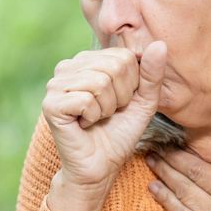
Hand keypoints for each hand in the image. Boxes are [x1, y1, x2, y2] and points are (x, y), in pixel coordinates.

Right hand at [42, 39, 170, 190]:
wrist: (100, 166)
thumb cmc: (119, 133)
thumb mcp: (144, 101)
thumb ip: (152, 74)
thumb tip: (159, 44)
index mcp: (88, 60)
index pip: (124, 56)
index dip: (131, 85)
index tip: (119, 103)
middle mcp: (67, 66)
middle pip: (113, 67)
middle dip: (120, 97)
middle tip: (107, 113)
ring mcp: (55, 84)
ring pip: (100, 82)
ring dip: (107, 108)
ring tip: (96, 118)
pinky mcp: (50, 104)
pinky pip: (86, 99)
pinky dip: (93, 117)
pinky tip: (84, 124)